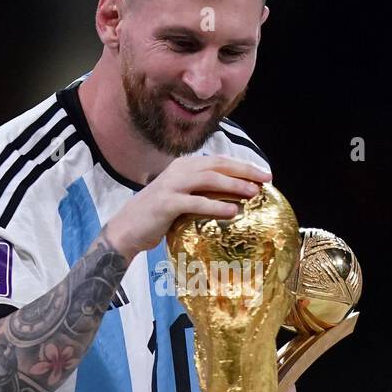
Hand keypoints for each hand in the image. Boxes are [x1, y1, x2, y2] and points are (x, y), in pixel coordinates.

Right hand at [103, 154, 271, 259]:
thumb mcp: (181, 197)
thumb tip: (231, 195)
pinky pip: (196, 203)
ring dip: (233, 185)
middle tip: (265, 179)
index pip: (218, 161)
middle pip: (217, 166)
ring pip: (208, 180)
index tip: (262, 174)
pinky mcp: (166, 204)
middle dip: (244, 171)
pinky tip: (232, 212)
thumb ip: (200, 191)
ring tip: (253, 193)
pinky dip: (215, 206)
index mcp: (183, 166)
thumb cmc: (157, 216)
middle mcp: (178, 171)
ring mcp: (171, 186)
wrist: (127, 229)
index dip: (242, 165)